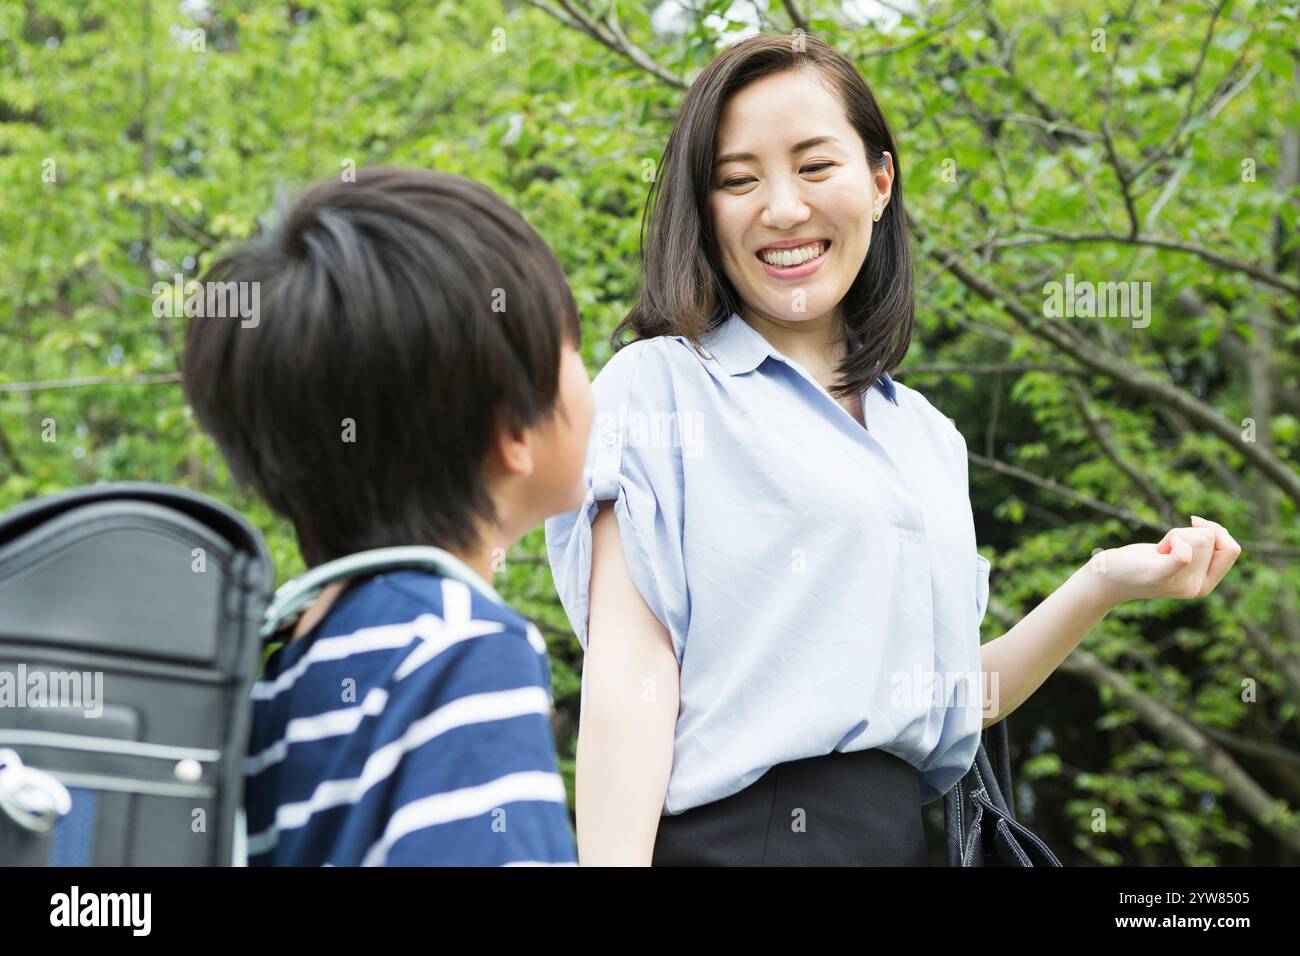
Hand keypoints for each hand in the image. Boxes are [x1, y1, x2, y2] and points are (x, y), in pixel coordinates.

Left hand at [1081, 515, 1241, 605]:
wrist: (1105, 579)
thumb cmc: (1141, 562)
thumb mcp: (1178, 555)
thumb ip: (1201, 547)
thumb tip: (1212, 528)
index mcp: (1205, 585)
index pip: (1233, 549)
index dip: (1215, 532)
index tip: (1191, 530)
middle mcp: (1196, 588)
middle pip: (1211, 538)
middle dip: (1186, 532)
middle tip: (1162, 549)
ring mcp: (1178, 584)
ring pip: (1197, 536)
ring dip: (1173, 534)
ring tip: (1155, 552)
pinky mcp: (1157, 576)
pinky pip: (1182, 556)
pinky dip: (1178, 544)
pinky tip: (1162, 549)